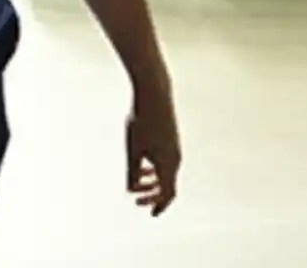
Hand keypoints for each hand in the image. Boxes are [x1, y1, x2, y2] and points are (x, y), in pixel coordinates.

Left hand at [126, 83, 181, 216]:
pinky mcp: (171, 141)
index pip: (167, 193)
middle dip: (153, 194)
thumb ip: (132, 170)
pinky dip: (156, 170)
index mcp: (168, 163)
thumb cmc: (141, 121)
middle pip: (168, 185)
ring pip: (167, 174)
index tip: (147, 211)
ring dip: (153, 181)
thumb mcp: (132, 148)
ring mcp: (175, 149)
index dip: (158, 204)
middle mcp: (175, 158)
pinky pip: (167, 163)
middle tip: (137, 199)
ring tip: (138, 180)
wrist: (154, 95)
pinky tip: (144, 165)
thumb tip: (131, 189)